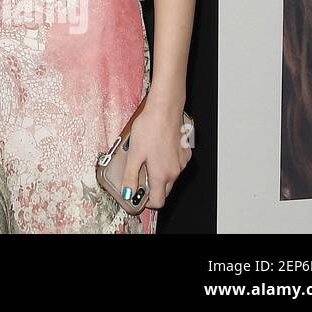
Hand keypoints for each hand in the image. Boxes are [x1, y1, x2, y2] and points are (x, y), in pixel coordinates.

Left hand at [121, 94, 191, 210]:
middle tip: (138, 175)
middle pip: (164, 190)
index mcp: (162, 174)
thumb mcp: (134, 153)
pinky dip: (166, 162)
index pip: (158, 202)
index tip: (137, 195)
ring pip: (170, 176)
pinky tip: (156, 149)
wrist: (165, 109)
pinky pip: (175, 164)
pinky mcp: (184, 152)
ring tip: (145, 157)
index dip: (146, 202)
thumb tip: (127, 192)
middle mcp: (175, 171)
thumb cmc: (150, 128)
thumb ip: (130, 175)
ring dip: (158, 173)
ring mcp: (181, 162)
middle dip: (151, 187)